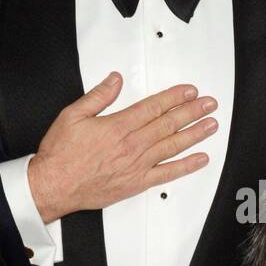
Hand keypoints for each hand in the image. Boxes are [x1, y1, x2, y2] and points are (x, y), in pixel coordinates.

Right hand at [27, 73, 218, 222]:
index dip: (175, 97)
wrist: (54, 186)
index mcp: (118, 126)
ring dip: (195, 134)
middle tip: (209, 104)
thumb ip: (98, 96)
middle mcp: (132, 145)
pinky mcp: (137, 182)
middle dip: (192, 112)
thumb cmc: (61, 155)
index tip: (190, 92)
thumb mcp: (73, 115)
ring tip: (211, 125)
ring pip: (173, 146)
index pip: (154, 107)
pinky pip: (167, 174)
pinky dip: (186, 166)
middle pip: (169, 124)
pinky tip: (199, 159)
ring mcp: (137, 165)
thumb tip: (115, 80)